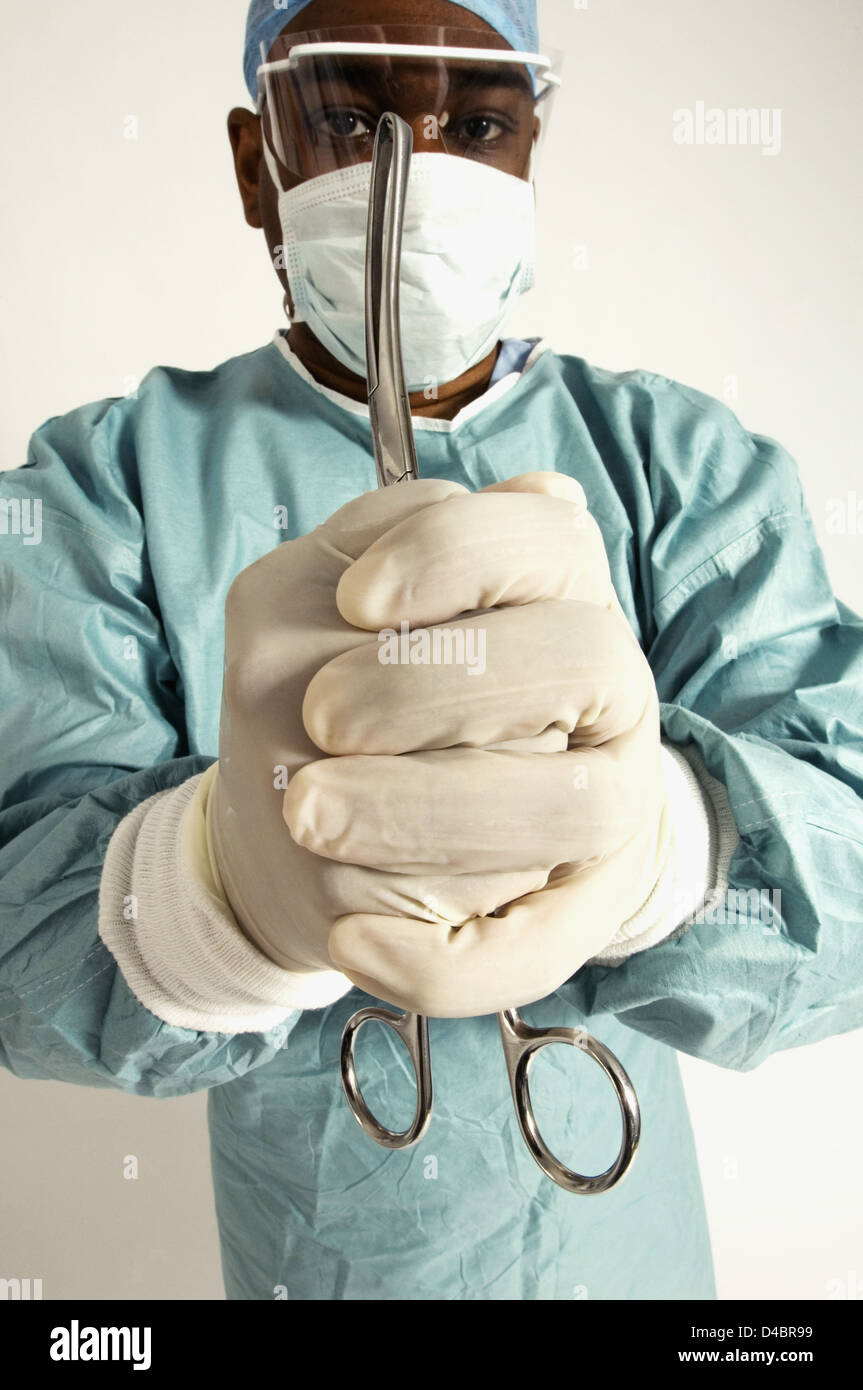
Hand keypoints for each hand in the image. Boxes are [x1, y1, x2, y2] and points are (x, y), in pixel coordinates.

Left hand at [284, 472, 671, 1015]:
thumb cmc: (336, 694)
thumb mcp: (316, 602)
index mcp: (555, 591)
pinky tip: (353, 940)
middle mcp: (604, 689)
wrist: (329, 826)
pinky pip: (536, 951)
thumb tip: (406, 559)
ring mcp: (600, 800)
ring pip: (573, 810)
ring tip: (306, 813)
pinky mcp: (568, 910)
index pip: (549, 537)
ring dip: (428, 813)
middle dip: (433, 687)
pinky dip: (440, 960)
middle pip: (577, 662)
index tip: (354, 600)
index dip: (456, 556)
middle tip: (318, 718)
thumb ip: (364, 555)